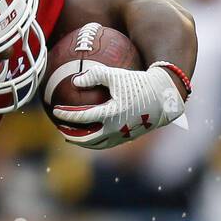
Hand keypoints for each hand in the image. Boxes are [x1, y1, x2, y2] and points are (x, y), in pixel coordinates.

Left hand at [52, 62, 186, 148]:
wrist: (165, 96)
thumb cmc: (139, 82)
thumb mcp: (116, 75)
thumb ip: (94, 76)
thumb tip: (75, 81)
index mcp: (111, 115)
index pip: (82, 118)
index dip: (66, 115)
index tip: (55, 111)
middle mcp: (116, 129)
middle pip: (87, 139)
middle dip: (72, 136)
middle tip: (61, 130)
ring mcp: (123, 135)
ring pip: (98, 144)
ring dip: (84, 142)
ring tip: (73, 137)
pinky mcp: (130, 137)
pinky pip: (109, 142)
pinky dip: (97, 140)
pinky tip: (93, 133)